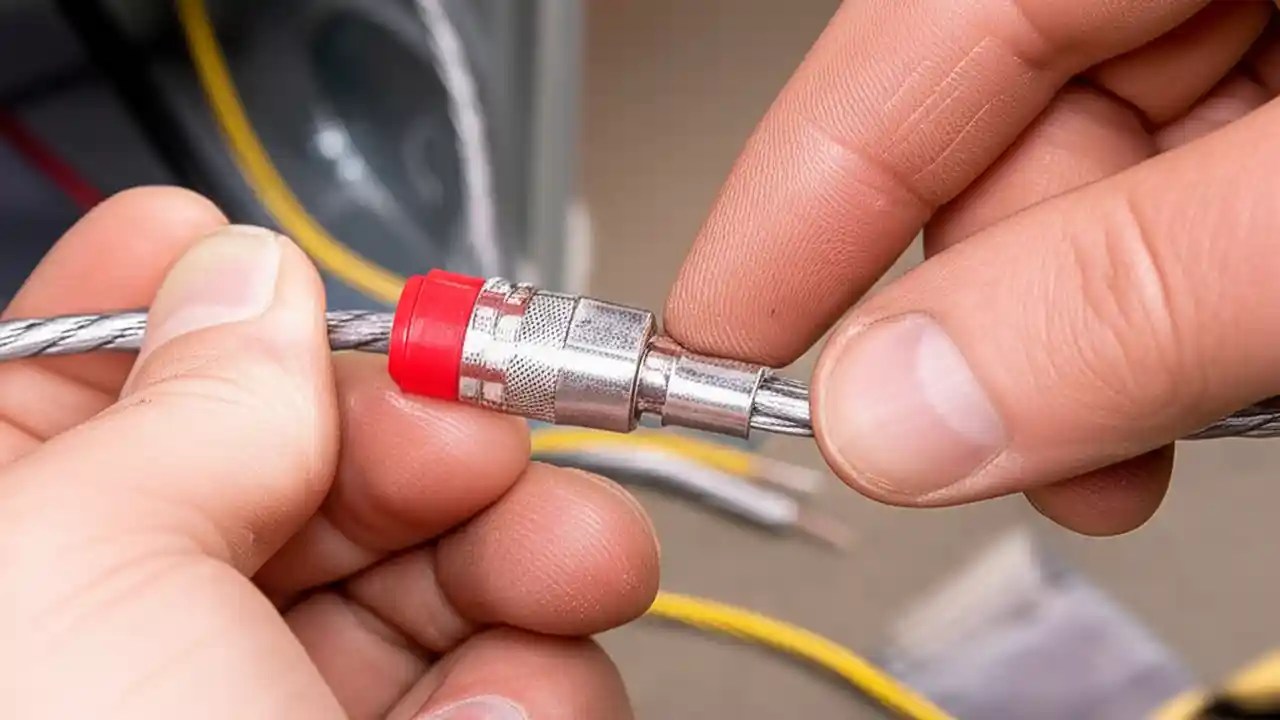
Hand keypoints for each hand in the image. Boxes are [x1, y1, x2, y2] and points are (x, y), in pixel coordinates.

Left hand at [0, 188, 657, 718]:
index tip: (263, 259)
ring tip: (575, 558)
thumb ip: (181, 404)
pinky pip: (502, 671)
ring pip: (433, 562)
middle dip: (424, 428)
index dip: (174, 305)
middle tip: (486, 422)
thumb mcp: (87, 571)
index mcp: (19, 566)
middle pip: (304, 461)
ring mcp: (278, 706)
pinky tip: (518, 704)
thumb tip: (248, 276)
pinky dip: (543, 674)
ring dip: (532, 543)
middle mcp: (145, 636)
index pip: (79, 388)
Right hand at [666, 1, 1279, 534]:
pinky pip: (1187, 187)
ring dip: (1103, 326)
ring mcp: (1260, 7)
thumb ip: (1129, 295)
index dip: (795, 204)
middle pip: (998, 123)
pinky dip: (1181, 295)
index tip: (716, 343)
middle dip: (997, 310)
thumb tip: (898, 409)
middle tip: (990, 445)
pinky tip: (1212, 366)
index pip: (914, 37)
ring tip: (1149, 434)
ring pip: (1096, 175)